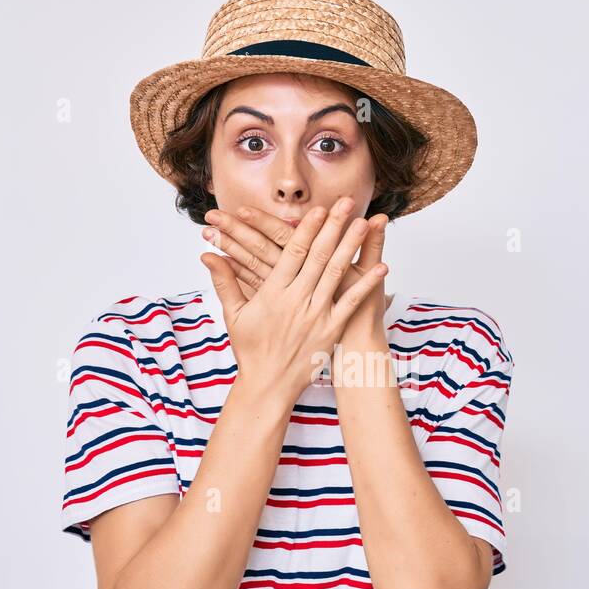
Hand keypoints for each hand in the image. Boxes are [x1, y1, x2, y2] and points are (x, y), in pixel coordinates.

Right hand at [198, 201, 387, 404]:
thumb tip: (207, 254)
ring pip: (337, 274)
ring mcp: (317, 315)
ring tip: (364, 224)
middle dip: (334, 227)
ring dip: (351, 247)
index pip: (293, 254)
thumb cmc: (250, 349)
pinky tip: (381, 267)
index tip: (318, 209)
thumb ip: (224, 281)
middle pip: (319, 256)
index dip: (307, 230)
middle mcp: (298, 301)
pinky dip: (367, 285)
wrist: (268, 385)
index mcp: (274, 294)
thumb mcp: (233, 314)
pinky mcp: (331, 330)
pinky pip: (352, 303)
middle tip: (346, 203)